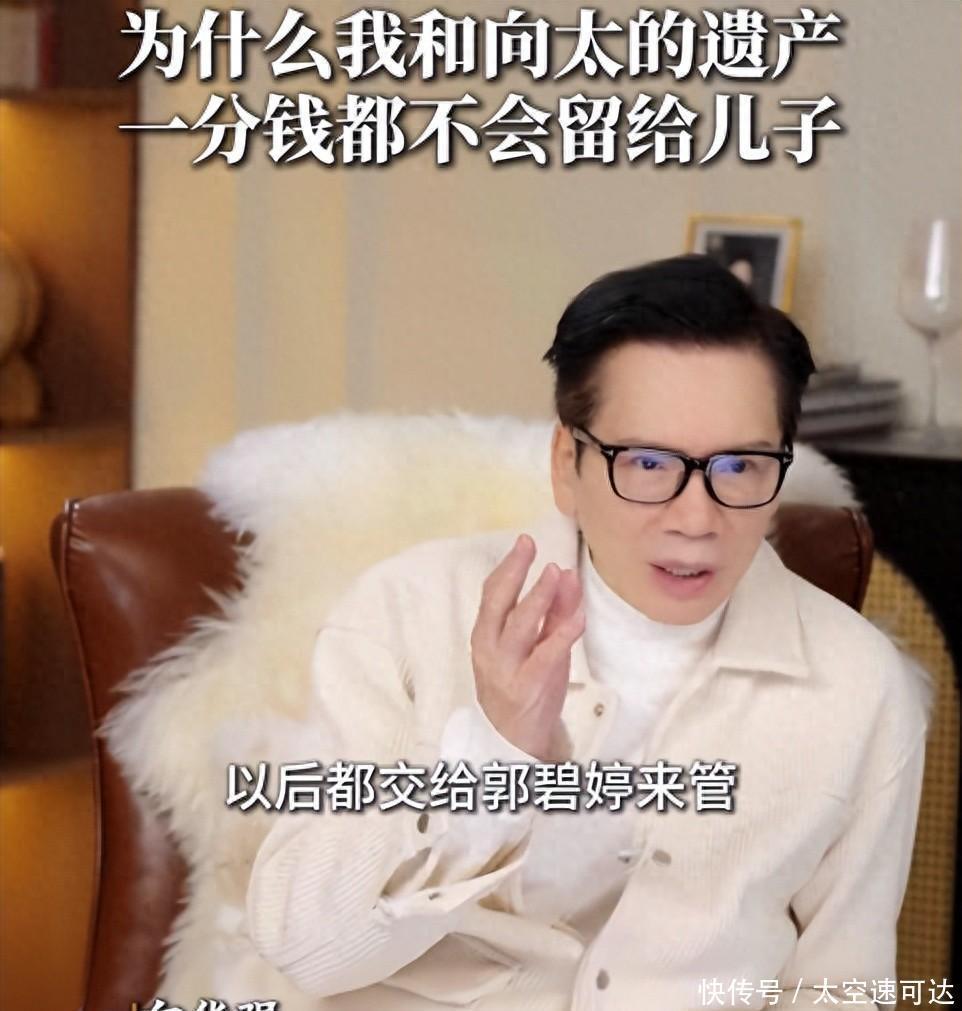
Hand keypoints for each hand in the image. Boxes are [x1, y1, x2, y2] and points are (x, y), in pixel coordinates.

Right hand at [469, 534, 584, 760]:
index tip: (525, 541)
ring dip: (537, 597)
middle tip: (529, 545)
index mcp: (486, 635)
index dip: (508, 565)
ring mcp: (506, 668)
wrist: (512, 742)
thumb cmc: (522, 687)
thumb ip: (552, 612)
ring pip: (518, 626)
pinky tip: (577, 616)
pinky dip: (562, 634)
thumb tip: (566, 573)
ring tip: (555, 572)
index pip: (492, 593)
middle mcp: (490, 648)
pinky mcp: (526, 687)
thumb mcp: (535, 646)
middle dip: (514, 571)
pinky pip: (545, 656)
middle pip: (498, 602)